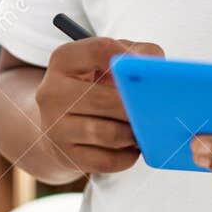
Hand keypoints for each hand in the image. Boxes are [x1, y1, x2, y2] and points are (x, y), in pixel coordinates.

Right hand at [36, 36, 162, 175]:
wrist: (59, 124)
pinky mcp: (63, 155)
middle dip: (137, 108)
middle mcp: (52, 91)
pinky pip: (106, 161)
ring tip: (147, 130)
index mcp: (64, 59)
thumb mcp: (110, 62)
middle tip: (159, 111)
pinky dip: (127, 156)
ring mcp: (54, 126)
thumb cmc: (96, 86)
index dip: (131, 60)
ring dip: (134, 134)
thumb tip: (160, 70)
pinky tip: (133, 147)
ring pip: (108, 134)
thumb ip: (140, 55)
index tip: (149, 71)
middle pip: (106, 99)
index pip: (100, 50)